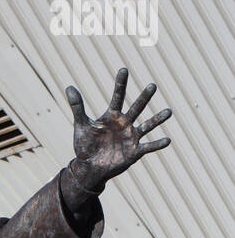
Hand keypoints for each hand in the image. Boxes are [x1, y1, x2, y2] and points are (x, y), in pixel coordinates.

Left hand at [65, 67, 170, 190]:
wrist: (89, 168)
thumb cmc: (86, 146)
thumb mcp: (81, 126)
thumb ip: (77, 107)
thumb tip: (69, 87)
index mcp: (112, 116)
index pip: (117, 96)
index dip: (120, 84)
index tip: (123, 69)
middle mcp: (124, 123)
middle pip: (136, 108)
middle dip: (144, 98)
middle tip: (152, 85)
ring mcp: (131, 137)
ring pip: (147, 125)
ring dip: (157, 119)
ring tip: (168, 112)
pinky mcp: (134, 152)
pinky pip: (148, 147)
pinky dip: (157, 144)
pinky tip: (168, 140)